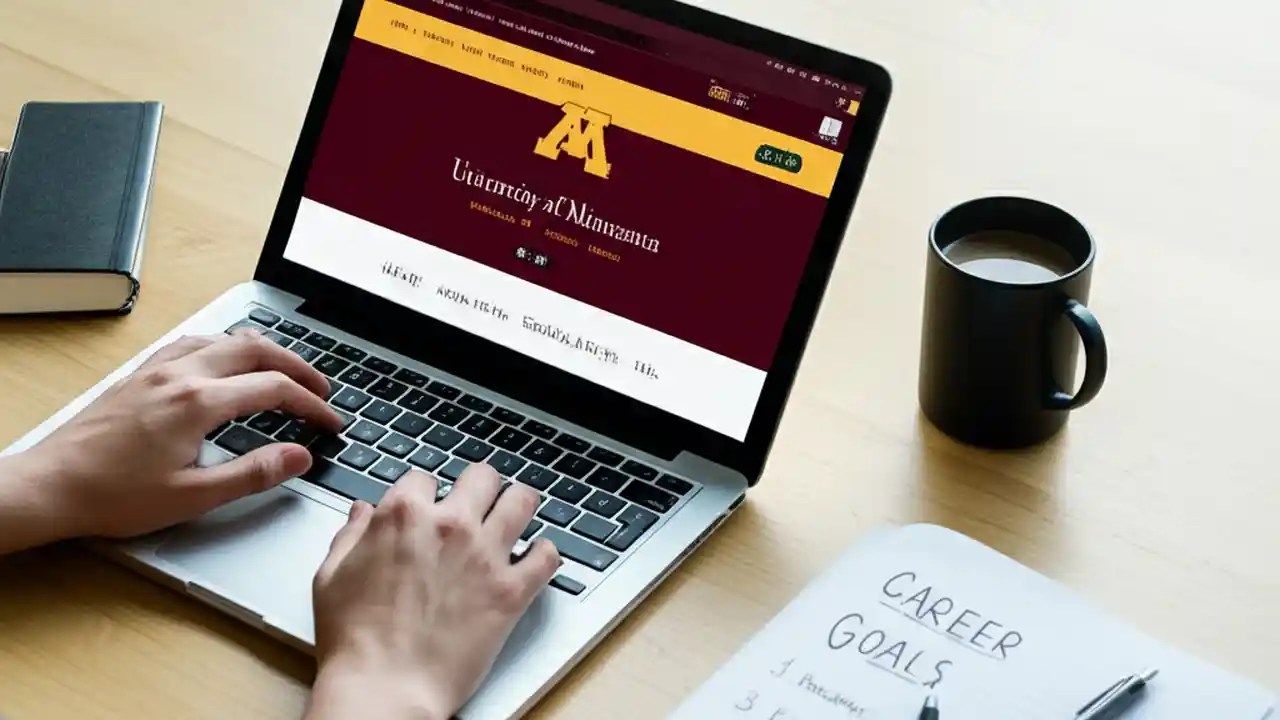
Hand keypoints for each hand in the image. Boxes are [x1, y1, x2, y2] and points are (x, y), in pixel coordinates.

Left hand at [15, 330, 340, 543]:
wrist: (51, 487)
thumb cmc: (114, 496)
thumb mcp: (194, 496)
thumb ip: (253, 473)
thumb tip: (299, 457)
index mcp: (199, 403)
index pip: (275, 389)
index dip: (312, 405)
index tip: (329, 422)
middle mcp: (181, 375)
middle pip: (257, 350)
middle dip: (297, 366)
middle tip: (321, 389)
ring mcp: (158, 370)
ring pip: (224, 339)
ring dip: (264, 350)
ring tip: (284, 370)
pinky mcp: (140, 375)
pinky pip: (193, 343)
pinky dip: (224, 346)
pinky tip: (226, 360)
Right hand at [308, 466, 560, 719]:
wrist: (383, 688)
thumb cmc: (354, 641)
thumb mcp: (331, 577)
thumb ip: (350, 536)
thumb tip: (362, 512)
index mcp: (402, 516)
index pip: (424, 477)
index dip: (426, 493)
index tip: (429, 506)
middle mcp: (449, 526)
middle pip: (483, 476)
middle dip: (480, 487)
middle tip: (479, 503)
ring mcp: (484, 555)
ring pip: (522, 501)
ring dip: (519, 505)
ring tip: (517, 514)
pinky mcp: (511, 591)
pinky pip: (547, 556)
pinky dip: (545, 554)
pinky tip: (536, 558)